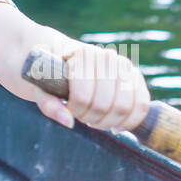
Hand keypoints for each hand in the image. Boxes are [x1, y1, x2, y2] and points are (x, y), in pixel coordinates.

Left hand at [31, 43, 149, 132]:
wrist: (60, 55)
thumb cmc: (47, 72)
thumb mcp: (37, 85)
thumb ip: (47, 104)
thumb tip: (69, 123)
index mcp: (81, 54)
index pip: (83, 95)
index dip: (75, 110)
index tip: (68, 109)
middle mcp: (105, 56)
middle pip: (105, 104)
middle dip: (92, 118)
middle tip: (82, 117)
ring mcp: (123, 66)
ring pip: (125, 106)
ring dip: (109, 122)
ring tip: (96, 120)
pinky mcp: (135, 77)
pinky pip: (142, 104)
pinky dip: (130, 121)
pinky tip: (116, 126)